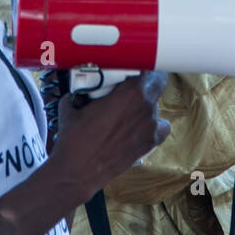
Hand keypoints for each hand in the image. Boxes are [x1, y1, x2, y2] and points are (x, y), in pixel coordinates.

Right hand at [50, 71, 170, 201]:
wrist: (78, 170)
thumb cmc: (74, 137)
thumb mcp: (72, 104)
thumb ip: (83, 90)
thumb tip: (82, 85)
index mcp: (131, 90)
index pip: (148, 66)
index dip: (141, 65)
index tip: (134, 66)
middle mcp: (146, 105)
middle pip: (157, 83)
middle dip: (146, 81)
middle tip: (131, 86)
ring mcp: (151, 125)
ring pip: (155, 105)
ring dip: (144, 104)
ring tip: (127, 112)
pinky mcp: (150, 142)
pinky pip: (161, 127)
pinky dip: (154, 125)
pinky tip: (140, 127)